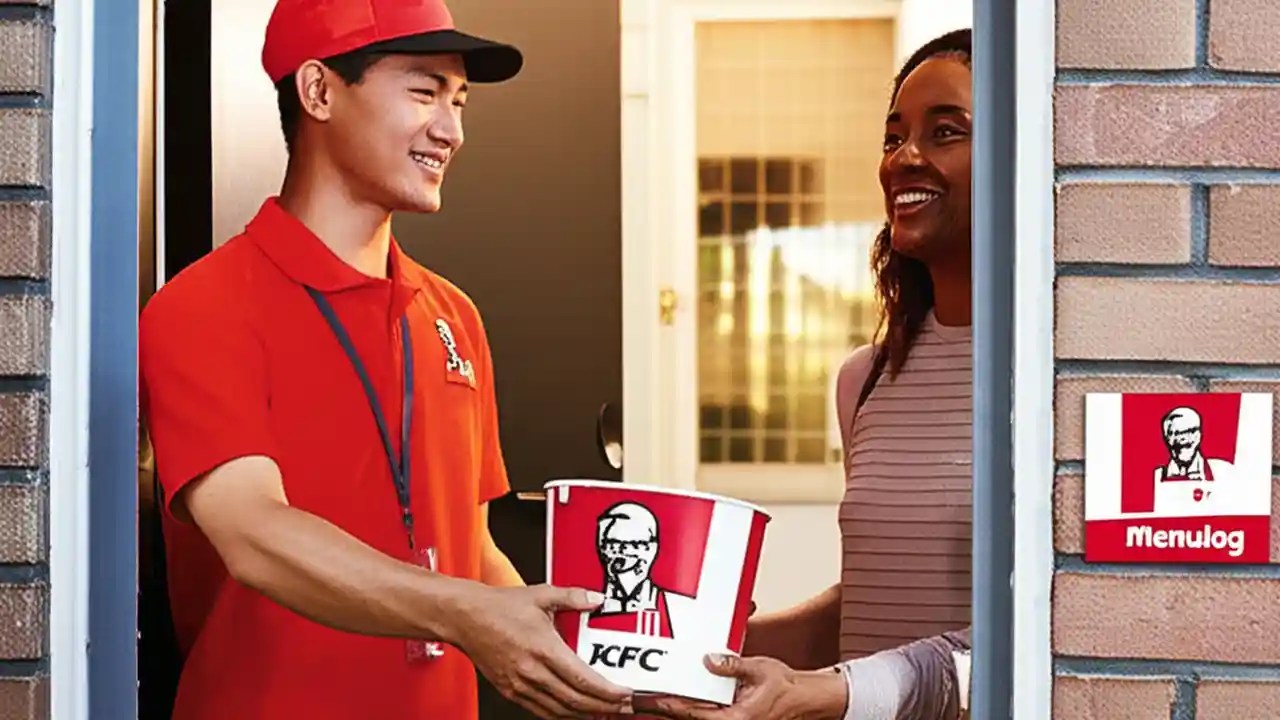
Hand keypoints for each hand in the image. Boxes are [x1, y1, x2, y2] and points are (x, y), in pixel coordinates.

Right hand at [451, 584, 633, 718]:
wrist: (465, 617)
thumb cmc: (499, 607)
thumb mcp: (541, 595)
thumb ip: (573, 597)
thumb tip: (596, 599)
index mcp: (543, 648)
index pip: (582, 679)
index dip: (607, 692)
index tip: (624, 694)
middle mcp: (532, 671)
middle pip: (575, 700)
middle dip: (604, 708)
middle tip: (624, 708)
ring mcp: (520, 684)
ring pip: (559, 710)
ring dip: (585, 715)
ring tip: (605, 712)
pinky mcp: (511, 690)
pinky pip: (541, 711)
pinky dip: (562, 715)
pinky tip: (575, 712)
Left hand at [633, 654, 846, 719]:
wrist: (801, 698)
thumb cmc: (783, 687)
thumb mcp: (759, 670)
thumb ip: (732, 666)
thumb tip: (709, 660)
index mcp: (734, 718)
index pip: (690, 711)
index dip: (666, 703)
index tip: (645, 698)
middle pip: (684, 715)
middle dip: (660, 705)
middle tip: (633, 695)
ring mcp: (724, 719)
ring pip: (689, 713)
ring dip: (671, 703)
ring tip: (645, 693)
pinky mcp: (725, 714)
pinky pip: (699, 709)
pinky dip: (684, 701)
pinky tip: (670, 693)